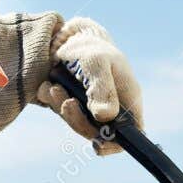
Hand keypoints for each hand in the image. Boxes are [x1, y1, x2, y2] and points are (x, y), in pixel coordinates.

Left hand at [37, 17, 143, 153]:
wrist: (68, 37)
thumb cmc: (91, 48)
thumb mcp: (98, 63)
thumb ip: (102, 89)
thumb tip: (105, 117)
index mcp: (128, 101)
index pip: (131, 134)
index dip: (116, 144)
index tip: (98, 143)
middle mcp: (112, 109)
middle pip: (99, 134)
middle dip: (79, 122)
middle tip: (67, 103)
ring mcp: (92, 109)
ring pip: (77, 125)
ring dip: (63, 109)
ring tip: (56, 88)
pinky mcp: (73, 105)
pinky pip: (61, 113)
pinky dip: (53, 101)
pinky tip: (50, 85)